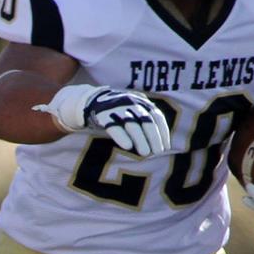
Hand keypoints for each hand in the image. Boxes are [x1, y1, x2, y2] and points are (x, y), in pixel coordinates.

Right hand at [36, 84, 172, 156]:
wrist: (88, 101)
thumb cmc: (116, 111)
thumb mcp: (132, 110)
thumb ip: (144, 120)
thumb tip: (160, 142)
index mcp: (141, 101)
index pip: (156, 116)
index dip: (162, 132)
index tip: (164, 147)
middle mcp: (130, 102)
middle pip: (146, 121)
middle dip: (153, 137)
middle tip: (157, 152)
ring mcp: (116, 107)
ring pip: (132, 124)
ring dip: (140, 139)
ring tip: (145, 153)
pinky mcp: (102, 114)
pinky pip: (113, 126)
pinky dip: (121, 136)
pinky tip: (127, 146)